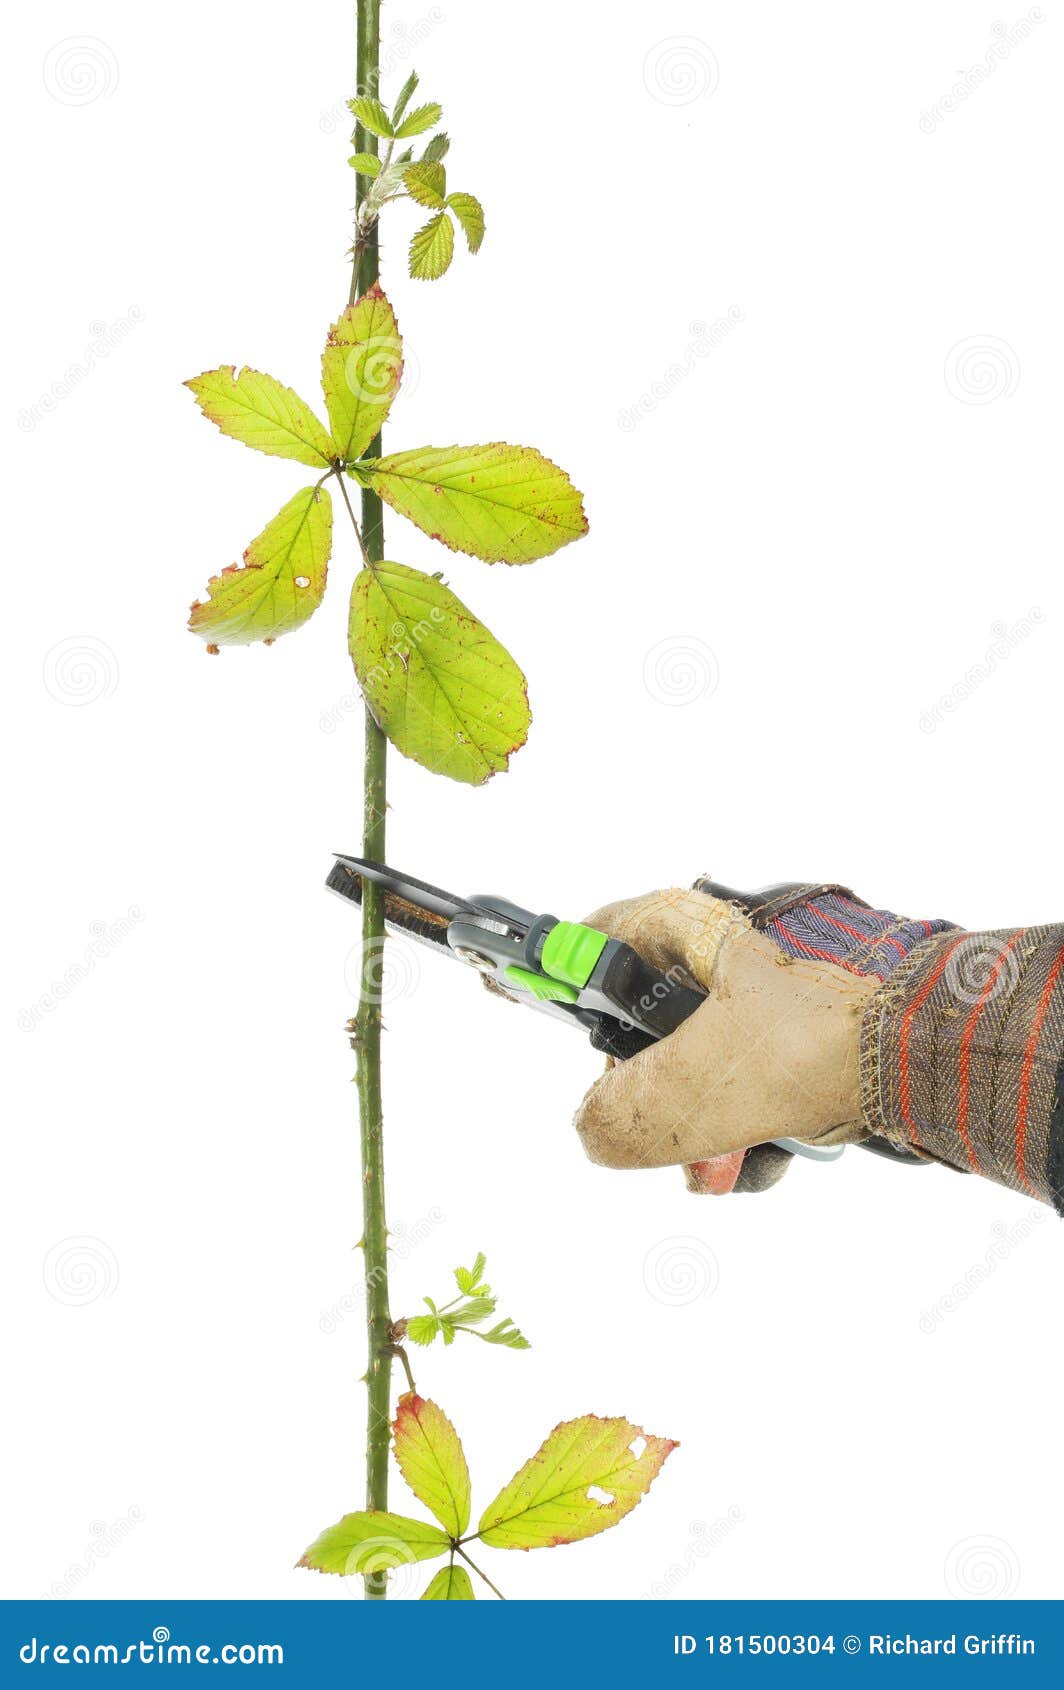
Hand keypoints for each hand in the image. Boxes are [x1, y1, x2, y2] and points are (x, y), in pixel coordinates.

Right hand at [573, 888, 873, 1190]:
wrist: (929, 1061)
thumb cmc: (811, 1047)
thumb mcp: (692, 1089)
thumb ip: (623, 1115)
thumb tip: (594, 1131)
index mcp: (695, 937)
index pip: (607, 931)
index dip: (571, 965)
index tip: (544, 999)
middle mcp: (731, 961)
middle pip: (652, 1023)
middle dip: (649, 1094)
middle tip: (647, 1130)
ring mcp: (773, 1004)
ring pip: (704, 1069)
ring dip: (702, 1130)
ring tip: (718, 1165)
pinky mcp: (810, 1043)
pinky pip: (754, 1091)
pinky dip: (751, 1130)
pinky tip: (762, 1158)